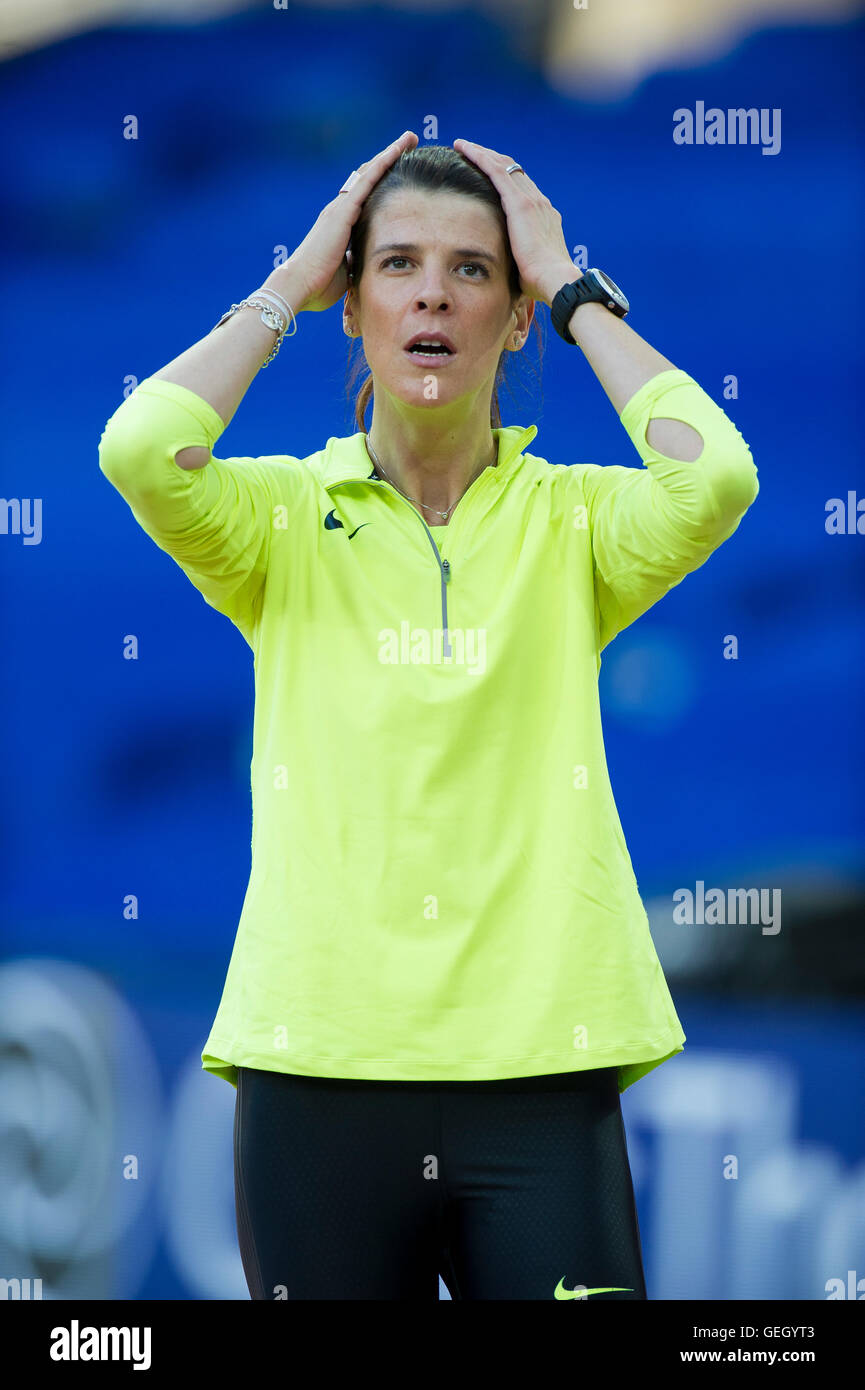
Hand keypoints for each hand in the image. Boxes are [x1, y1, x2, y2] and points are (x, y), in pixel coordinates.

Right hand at [278, 131, 418, 313]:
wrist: (300, 285)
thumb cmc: (320, 286)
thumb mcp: (346, 271)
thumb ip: (356, 261)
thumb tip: (366, 263)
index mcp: (340, 225)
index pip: (364, 195)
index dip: (381, 180)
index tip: (399, 169)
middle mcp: (339, 210)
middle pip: (367, 177)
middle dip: (388, 159)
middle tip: (409, 143)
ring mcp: (340, 207)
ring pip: (369, 172)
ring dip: (390, 153)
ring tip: (409, 138)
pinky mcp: (343, 210)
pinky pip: (367, 180)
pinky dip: (384, 162)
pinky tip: (398, 149)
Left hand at [452, 138, 578, 305]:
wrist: (555, 281)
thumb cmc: (543, 285)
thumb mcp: (529, 269)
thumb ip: (520, 262)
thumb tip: (510, 276)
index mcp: (543, 218)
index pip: (522, 190)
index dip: (504, 179)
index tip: (487, 174)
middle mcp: (540, 203)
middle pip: (513, 172)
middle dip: (491, 159)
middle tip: (471, 153)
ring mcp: (531, 200)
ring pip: (503, 165)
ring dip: (483, 153)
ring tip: (463, 146)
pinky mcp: (519, 203)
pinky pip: (496, 170)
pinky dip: (479, 156)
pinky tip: (464, 148)